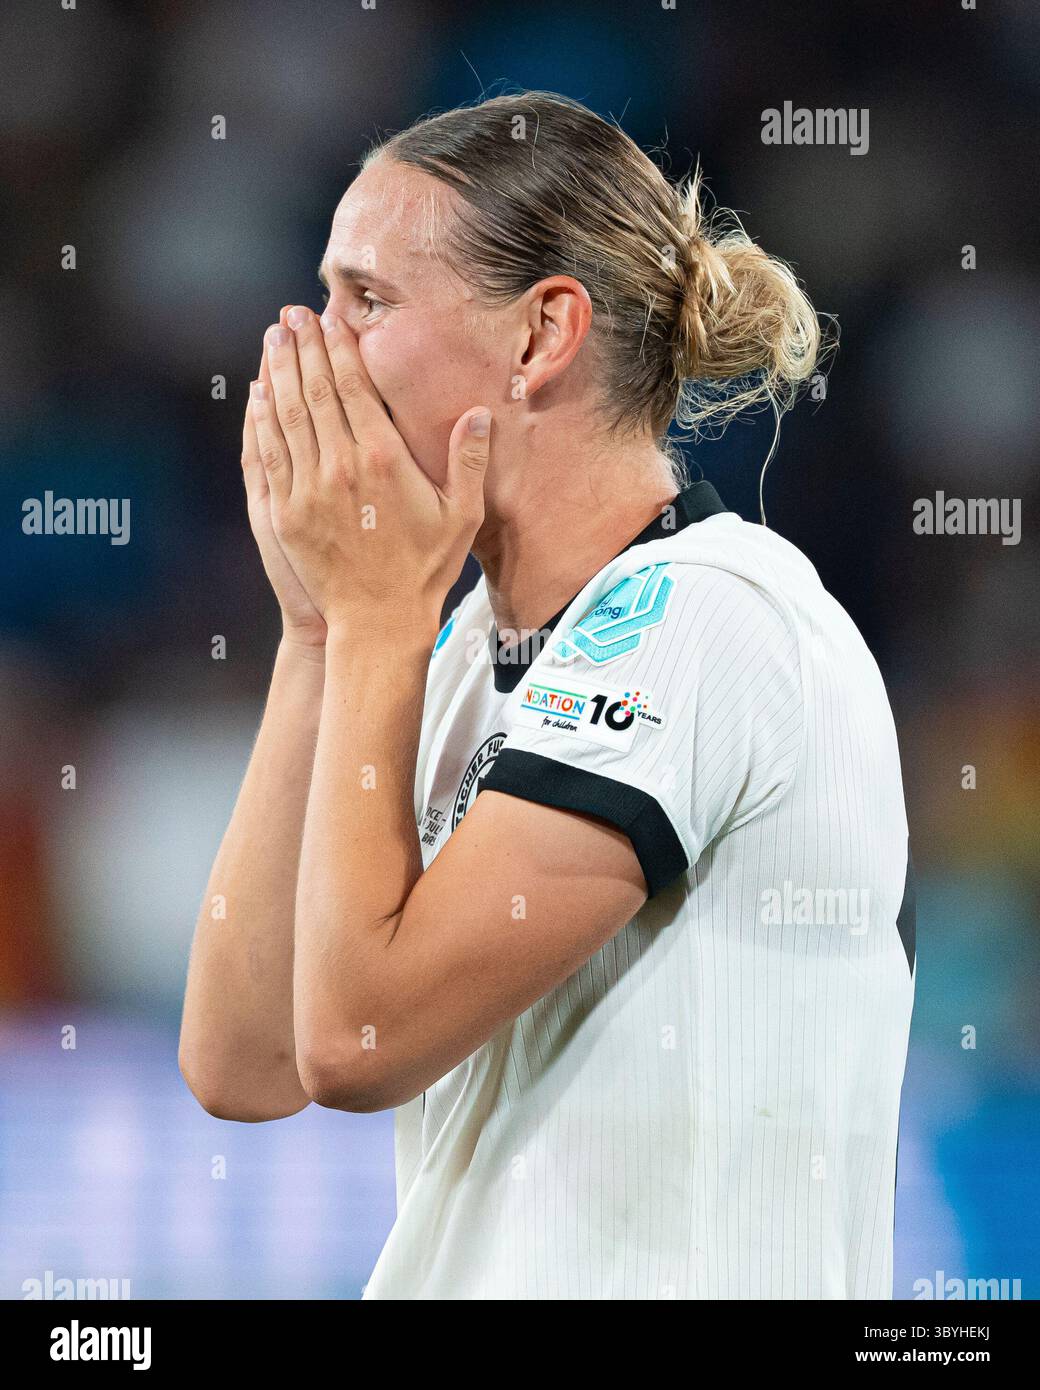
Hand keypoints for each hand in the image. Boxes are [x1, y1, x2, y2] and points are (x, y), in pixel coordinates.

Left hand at [249, 305, 490, 637]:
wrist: (378, 622)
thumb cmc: (425, 570)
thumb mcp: (462, 516)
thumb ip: (468, 461)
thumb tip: (479, 413)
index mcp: (384, 460)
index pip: (355, 388)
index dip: (340, 348)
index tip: (331, 318)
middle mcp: (341, 467)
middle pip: (316, 391)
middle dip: (303, 347)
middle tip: (292, 314)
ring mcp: (308, 489)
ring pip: (287, 415)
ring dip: (279, 372)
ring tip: (274, 338)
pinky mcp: (285, 512)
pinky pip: (269, 453)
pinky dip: (262, 418)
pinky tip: (260, 393)